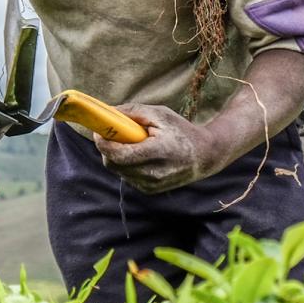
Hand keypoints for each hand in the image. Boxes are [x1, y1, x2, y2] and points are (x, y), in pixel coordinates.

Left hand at [94, 103, 222, 193]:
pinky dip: (125, 164)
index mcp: (159, 152)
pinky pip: (126, 176)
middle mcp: (155, 173)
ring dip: (116, 156)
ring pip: (117, 171)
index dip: (104, 143)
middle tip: (111, 134)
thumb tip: (107, 113)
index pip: (120, 154)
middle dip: (107, 148)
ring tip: (130, 143)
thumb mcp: (160, 114)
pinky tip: (138, 155)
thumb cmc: (181, 131)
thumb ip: (133, 111)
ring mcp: (152, 185)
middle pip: (114, 164)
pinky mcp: (149, 191)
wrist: (204, 156)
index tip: (99, 131)